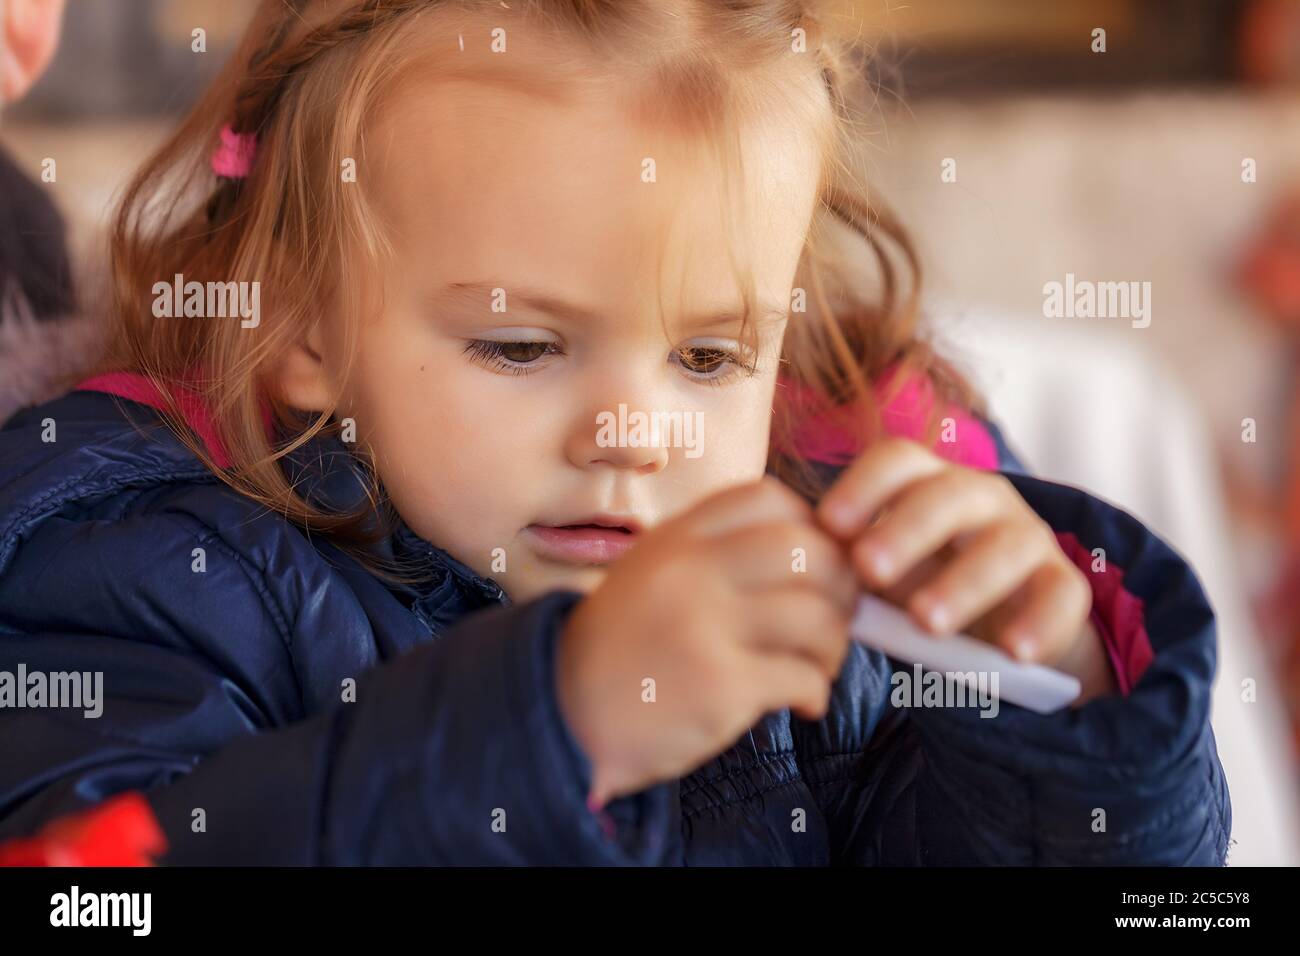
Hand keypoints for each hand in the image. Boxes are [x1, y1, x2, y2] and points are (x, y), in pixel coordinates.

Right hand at [557, 477, 857, 805]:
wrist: (564, 715)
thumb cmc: (623, 650)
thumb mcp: (652, 574)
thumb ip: (713, 554)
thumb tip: (813, 551)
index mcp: (676, 538)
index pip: (769, 497)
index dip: (810, 525)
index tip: (815, 563)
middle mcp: (691, 570)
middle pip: (808, 550)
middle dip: (841, 586)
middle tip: (837, 618)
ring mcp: (706, 625)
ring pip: (817, 615)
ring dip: (834, 645)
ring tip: (818, 666)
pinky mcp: (720, 684)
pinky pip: (803, 676)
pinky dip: (816, 691)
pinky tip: (802, 702)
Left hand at [814, 438, 1114, 703]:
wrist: (1002, 621)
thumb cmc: (922, 581)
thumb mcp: (884, 570)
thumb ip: (849, 563)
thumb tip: (796, 564)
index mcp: (926, 483)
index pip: (897, 461)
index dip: (863, 485)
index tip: (827, 525)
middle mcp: (981, 498)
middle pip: (948, 495)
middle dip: (907, 530)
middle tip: (868, 569)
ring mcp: (1027, 537)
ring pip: (1005, 547)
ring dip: (964, 583)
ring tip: (927, 622)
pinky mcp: (1064, 584)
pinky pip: (1061, 597)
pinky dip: (1040, 624)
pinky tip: (1014, 653)